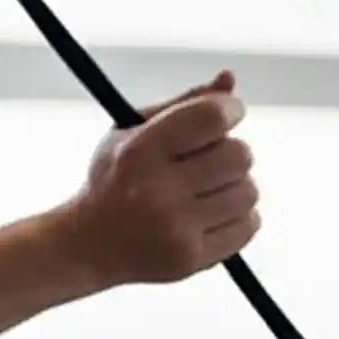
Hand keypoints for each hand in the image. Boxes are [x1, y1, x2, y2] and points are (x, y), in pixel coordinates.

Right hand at [52, 71, 261, 287]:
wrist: (89, 245)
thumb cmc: (117, 177)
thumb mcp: (134, 131)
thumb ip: (186, 103)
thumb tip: (230, 80)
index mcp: (140, 151)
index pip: (211, 117)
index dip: (230, 109)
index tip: (229, 113)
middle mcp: (157, 191)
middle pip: (239, 155)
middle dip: (231, 152)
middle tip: (211, 159)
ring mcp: (176, 229)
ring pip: (248, 191)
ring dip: (236, 186)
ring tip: (208, 190)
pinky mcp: (192, 259)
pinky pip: (249, 226)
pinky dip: (239, 217)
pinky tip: (213, 213)